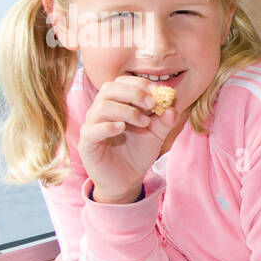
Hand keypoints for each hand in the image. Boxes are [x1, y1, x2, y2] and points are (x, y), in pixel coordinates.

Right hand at [80, 76, 176, 202]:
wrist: (127, 179)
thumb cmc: (138, 152)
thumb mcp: (156, 135)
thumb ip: (165, 121)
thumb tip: (172, 108)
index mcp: (117, 103)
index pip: (121, 81)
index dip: (139, 83)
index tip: (158, 92)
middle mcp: (101, 111)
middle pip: (109, 88)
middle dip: (133, 92)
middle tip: (152, 104)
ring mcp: (92, 126)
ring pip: (102, 106)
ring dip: (126, 110)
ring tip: (143, 122)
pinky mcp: (88, 143)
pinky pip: (92, 130)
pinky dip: (107, 126)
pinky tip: (121, 129)